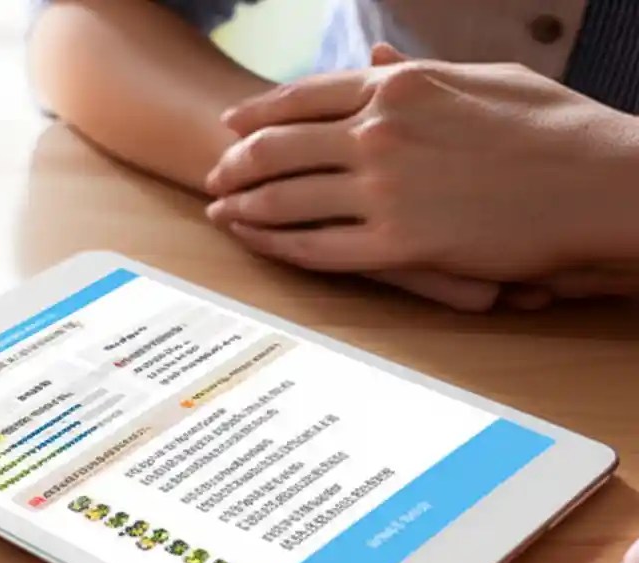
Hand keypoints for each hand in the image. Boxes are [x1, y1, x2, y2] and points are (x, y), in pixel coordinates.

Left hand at [205, 44, 638, 308]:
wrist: (600, 181)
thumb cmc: (554, 126)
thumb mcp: (482, 79)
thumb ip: (416, 76)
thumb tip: (376, 64)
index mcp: (398, 88)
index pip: (303, 98)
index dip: (258, 114)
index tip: (231, 125)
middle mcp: (379, 133)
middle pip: (279, 147)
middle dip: (237, 162)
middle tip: (213, 173)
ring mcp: (384, 190)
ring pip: (287, 198)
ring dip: (244, 205)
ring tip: (219, 211)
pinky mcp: (398, 244)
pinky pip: (317, 248)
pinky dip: (276, 245)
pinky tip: (256, 245)